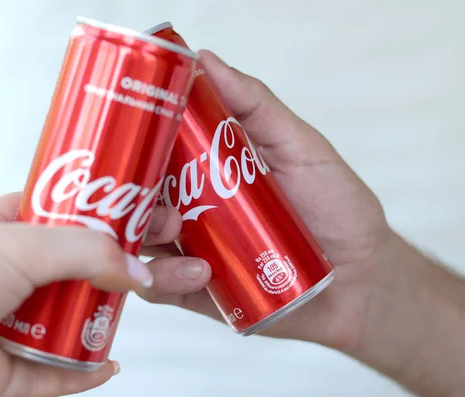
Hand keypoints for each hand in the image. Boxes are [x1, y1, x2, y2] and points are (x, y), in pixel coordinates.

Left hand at [0, 193, 160, 396]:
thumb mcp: (27, 241)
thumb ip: (91, 251)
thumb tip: (139, 271)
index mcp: (10, 230)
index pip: (71, 217)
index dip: (110, 216)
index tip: (146, 217)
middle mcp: (12, 275)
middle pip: (81, 272)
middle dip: (120, 271)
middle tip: (157, 265)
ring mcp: (11, 322)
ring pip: (73, 322)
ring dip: (106, 320)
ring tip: (141, 308)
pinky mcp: (7, 370)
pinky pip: (57, 373)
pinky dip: (84, 370)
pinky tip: (107, 361)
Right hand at [140, 49, 390, 349]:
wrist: (359, 283)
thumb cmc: (336, 208)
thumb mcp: (300, 148)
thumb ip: (256, 106)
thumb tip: (206, 58)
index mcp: (205, 168)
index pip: (154, 151)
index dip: (135, 141)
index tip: (128, 132)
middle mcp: (190, 206)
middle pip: (136, 196)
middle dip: (130, 194)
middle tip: (152, 194)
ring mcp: (190, 248)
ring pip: (138, 243)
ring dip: (144, 236)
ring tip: (175, 231)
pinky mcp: (195, 290)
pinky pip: (159, 288)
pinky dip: (166, 281)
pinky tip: (199, 272)